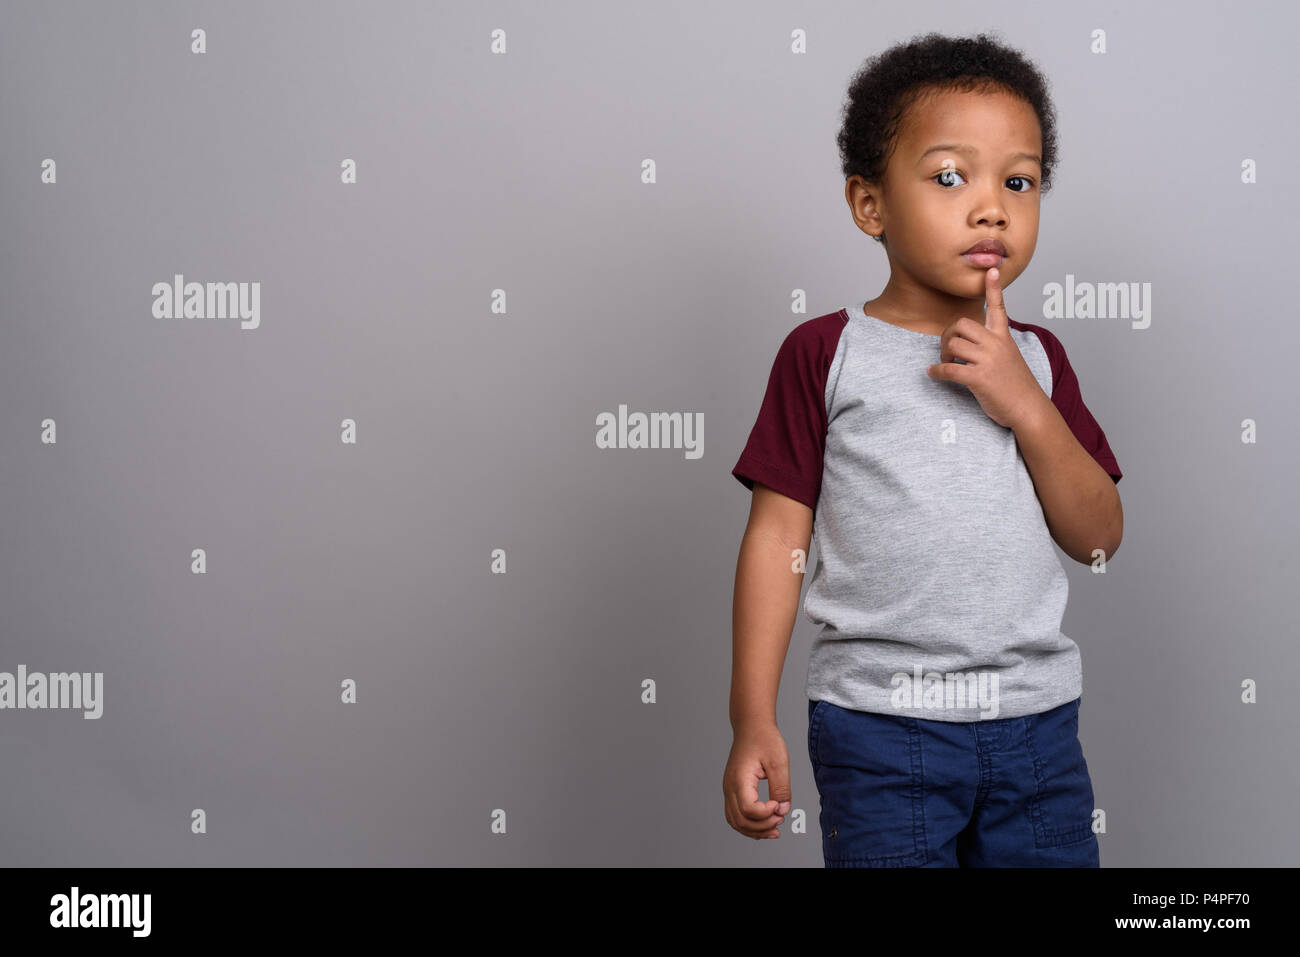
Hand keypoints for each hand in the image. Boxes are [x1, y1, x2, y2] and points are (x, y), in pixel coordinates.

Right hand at [722, 721, 791, 839]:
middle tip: (781, 820)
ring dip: (755, 830)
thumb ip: (781, 788)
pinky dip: (749, 825)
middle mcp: (729, 787)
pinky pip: (736, 815)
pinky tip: (764, 826)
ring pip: (736, 822)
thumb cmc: (764, 740)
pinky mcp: (733, 791)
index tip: (779, 805)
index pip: (748, 809)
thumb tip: (782, 810)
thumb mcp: (778, 762)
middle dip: (762, 826)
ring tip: (774, 830)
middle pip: (740, 820)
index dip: (766, 814)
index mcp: (739, 779)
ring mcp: (729, 790)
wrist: (751, 726)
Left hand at [926, 266, 1048, 430]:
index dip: (994, 288)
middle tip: (947, 350)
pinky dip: (937, 371)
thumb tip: (967, 343)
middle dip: (948, 335)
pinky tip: (933, 373)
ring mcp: (988, 361)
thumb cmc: (1016, 385)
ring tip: (947, 364)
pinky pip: (949, 369)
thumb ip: (992, 346)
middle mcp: (996, 344)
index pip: (998, 308)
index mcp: (1004, 337)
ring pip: (954, 344)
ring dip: (943, 354)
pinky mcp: (980, 378)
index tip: (991, 270)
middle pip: (962, 324)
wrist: (1029, 408)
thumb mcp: (1009, 358)